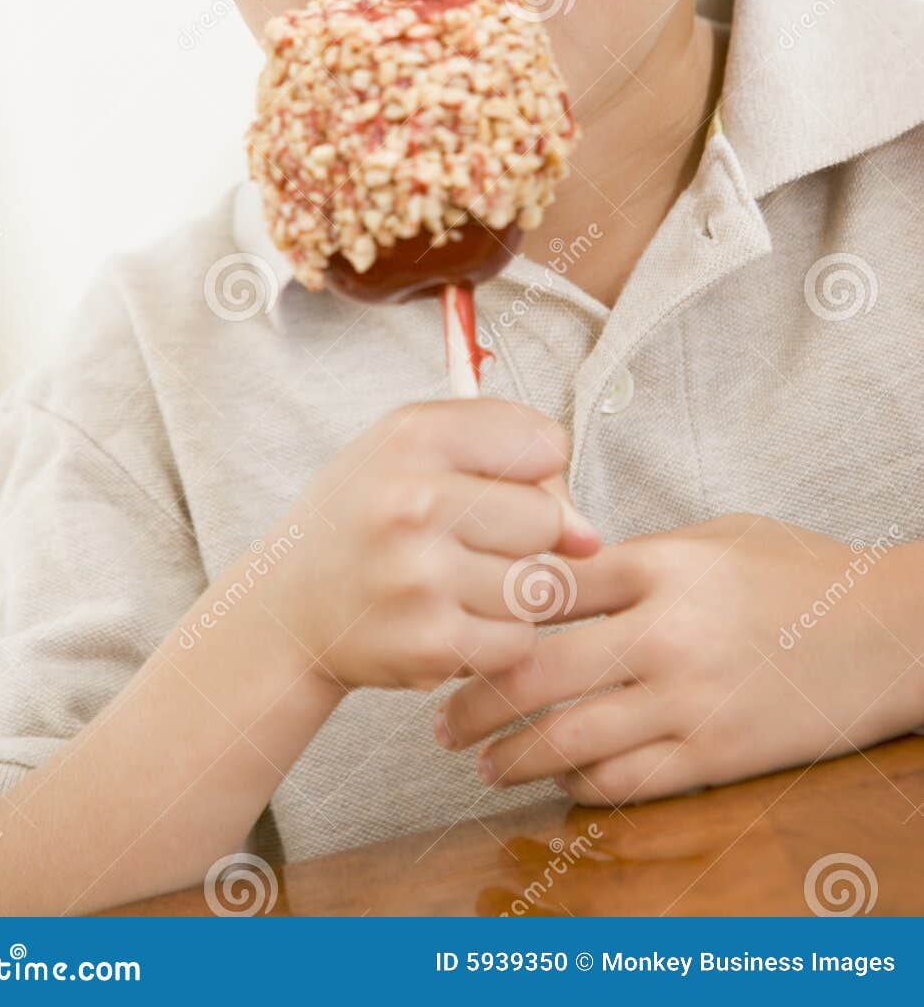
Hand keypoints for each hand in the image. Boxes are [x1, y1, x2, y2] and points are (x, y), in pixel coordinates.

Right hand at [268, 398, 600, 692]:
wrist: (288, 610)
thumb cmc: (365, 520)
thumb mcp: (413, 455)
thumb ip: (509, 464)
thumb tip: (590, 538)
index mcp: (413, 435)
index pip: (544, 442)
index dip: (532, 470)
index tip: (491, 485)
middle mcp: (414, 500)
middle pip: (546, 519)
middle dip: (524, 538)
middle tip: (467, 543)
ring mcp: (421, 576)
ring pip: (537, 586)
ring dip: (511, 593)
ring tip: (456, 584)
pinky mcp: (430, 644)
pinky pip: (518, 640)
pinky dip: (496, 639)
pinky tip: (450, 621)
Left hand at [434, 513, 923, 803]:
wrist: (885, 633)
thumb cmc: (796, 572)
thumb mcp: (713, 539)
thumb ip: (635, 558)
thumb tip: (557, 569)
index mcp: (657, 567)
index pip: (542, 585)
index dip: (484, 608)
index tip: (453, 624)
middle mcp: (662, 634)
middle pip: (534, 670)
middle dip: (473, 700)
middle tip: (441, 716)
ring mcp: (686, 699)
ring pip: (566, 737)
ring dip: (509, 754)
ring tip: (481, 759)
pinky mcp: (712, 754)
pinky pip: (621, 779)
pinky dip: (576, 782)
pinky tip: (555, 778)